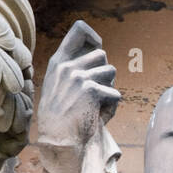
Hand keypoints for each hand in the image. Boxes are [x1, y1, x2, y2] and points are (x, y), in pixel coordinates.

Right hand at [37, 20, 120, 155]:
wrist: (58, 141)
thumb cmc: (60, 118)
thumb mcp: (57, 87)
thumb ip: (71, 69)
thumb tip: (100, 52)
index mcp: (58, 63)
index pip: (78, 31)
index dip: (93, 35)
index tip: (97, 44)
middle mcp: (67, 66)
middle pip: (101, 54)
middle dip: (104, 72)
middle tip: (96, 91)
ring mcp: (79, 77)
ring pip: (110, 71)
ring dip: (109, 88)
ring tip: (96, 104)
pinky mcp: (92, 90)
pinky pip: (115, 94)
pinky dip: (111, 107)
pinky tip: (97, 116)